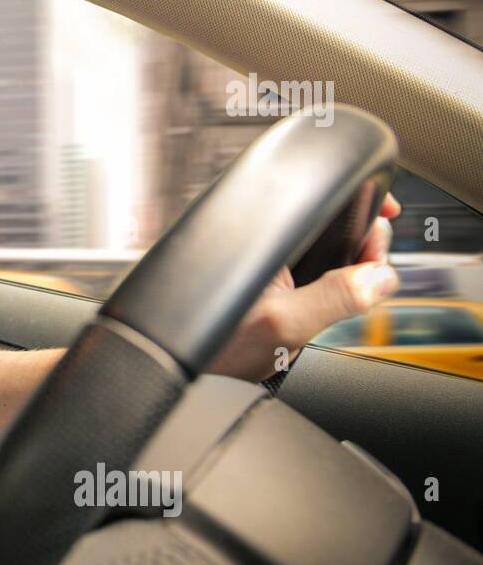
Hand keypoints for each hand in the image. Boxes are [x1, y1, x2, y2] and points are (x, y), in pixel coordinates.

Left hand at [207, 193, 401, 382]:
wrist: (176, 366)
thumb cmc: (211, 346)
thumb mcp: (284, 324)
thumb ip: (336, 297)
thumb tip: (379, 277)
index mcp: (261, 232)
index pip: (320, 197)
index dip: (360, 199)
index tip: (387, 211)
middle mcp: (257, 237)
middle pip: (326, 221)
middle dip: (360, 238)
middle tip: (373, 268)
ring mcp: (258, 258)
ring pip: (317, 245)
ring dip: (345, 260)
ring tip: (355, 285)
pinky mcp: (258, 277)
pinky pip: (303, 265)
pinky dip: (326, 273)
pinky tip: (329, 294)